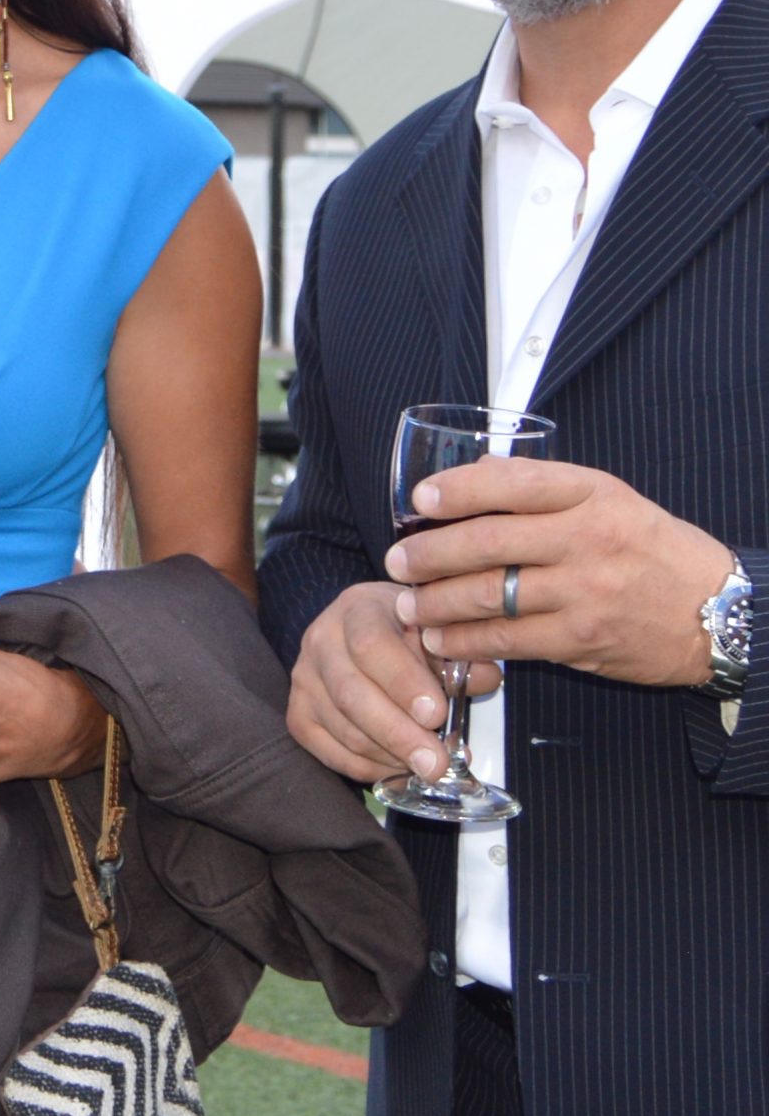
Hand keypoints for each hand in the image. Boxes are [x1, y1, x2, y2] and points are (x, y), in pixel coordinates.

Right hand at [287, 580, 482, 785]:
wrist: (363, 633)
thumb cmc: (409, 634)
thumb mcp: (437, 630)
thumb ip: (459, 654)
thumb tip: (483, 678)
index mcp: (358, 609)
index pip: (370, 644)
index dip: (402, 682)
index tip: (435, 714)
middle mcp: (320, 640)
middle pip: (350, 693)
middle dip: (397, 734)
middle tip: (435, 763)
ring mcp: (304, 679)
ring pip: (341, 726)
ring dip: (387, 755)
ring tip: (426, 768)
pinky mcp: (298, 714)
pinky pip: (328, 751)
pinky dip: (366, 767)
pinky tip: (398, 768)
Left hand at [385, 457, 724, 689]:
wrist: (717, 612)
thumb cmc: (651, 549)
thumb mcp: (608, 499)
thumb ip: (542, 488)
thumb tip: (471, 474)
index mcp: (591, 494)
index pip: (512, 482)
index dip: (457, 489)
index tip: (420, 500)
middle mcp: (586, 538)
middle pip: (486, 542)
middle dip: (429, 554)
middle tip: (397, 561)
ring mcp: (584, 591)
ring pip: (488, 595)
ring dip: (435, 602)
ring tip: (408, 605)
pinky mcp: (581, 638)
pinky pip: (507, 640)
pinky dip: (465, 641)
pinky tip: (441, 639)